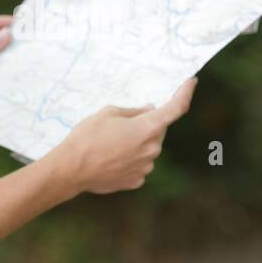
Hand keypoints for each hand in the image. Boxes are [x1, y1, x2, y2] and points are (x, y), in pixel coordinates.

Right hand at [50, 78, 197, 195]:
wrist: (71, 169)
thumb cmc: (87, 136)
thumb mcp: (109, 113)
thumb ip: (134, 112)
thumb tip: (150, 110)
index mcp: (147, 127)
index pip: (176, 108)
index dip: (185, 93)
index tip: (191, 82)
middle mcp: (152, 148)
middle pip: (158, 130)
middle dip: (147, 124)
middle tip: (122, 124)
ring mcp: (145, 167)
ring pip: (148, 149)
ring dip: (137, 143)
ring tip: (110, 144)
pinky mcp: (136, 180)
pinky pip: (139, 164)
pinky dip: (130, 159)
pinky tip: (111, 159)